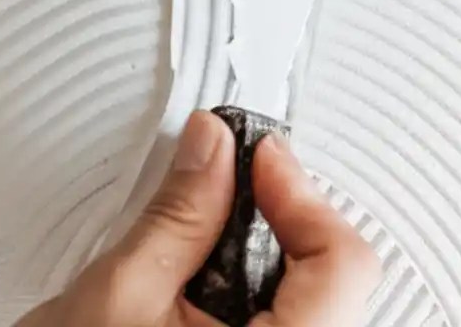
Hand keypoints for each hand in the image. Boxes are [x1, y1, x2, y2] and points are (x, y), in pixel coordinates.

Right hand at [16, 110, 380, 326]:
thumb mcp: (120, 296)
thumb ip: (178, 215)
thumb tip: (211, 151)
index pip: (339, 263)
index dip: (301, 193)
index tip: (263, 157)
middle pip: (338, 279)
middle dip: (288, 219)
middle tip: (241, 182)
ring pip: (323, 304)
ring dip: (277, 259)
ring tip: (218, 236)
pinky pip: (298, 325)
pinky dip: (265, 295)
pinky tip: (218, 285)